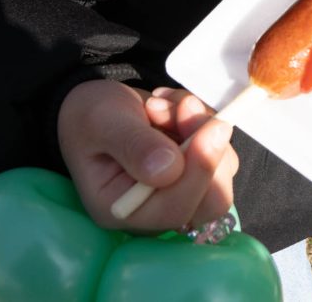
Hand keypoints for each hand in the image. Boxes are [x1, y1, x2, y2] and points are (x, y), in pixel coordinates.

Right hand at [58, 80, 237, 232]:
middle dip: (208, 149)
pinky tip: (173, 104)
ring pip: (222, 169)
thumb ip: (134, 145)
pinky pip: (220, 147)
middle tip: (185, 106)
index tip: (211, 128)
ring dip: (201, 126)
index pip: (176, 209)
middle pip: (211, 199)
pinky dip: (203, 119)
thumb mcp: (102, 123)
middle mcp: (156, 208)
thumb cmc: (89, 116)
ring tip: (162, 102)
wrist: (96, 103)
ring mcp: (181, 188)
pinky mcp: (196, 168)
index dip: (199, 171)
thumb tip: (170, 169)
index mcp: (124, 210)